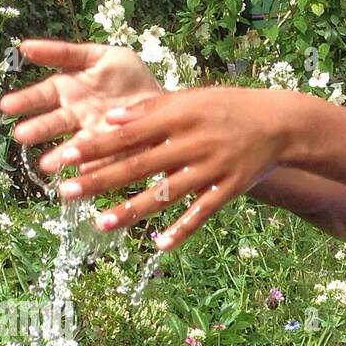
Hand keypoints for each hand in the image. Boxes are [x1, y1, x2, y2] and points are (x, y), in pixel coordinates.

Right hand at [0, 41, 162, 174]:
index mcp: (69, 90)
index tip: (7, 106)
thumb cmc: (127, 75)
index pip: (43, 95)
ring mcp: (95, 136)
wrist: (161, 99)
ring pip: (75, 146)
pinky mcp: (116, 152)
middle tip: (21, 136)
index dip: (26, 101)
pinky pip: (103, 159)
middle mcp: (77, 116)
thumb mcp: (97, 56)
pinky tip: (83, 172)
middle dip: (38, 129)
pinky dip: (93, 166)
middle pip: (55, 123)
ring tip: (47, 165)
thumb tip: (24, 46)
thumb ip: (63, 53)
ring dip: (61, 155)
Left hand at [50, 87, 289, 248]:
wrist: (280, 123)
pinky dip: (181, 231)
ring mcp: (210, 170)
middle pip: (138, 165)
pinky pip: (201, 214)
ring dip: (131, 211)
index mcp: (177, 117)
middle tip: (66, 194)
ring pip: (165, 194)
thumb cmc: (228, 107)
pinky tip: (158, 246)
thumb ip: (151, 109)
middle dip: (100, 180)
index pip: (127, 133)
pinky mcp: (228, 190)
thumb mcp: (190, 99)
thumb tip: (109, 118)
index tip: (65, 157)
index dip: (96, 146)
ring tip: (100, 224)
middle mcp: (190, 143)